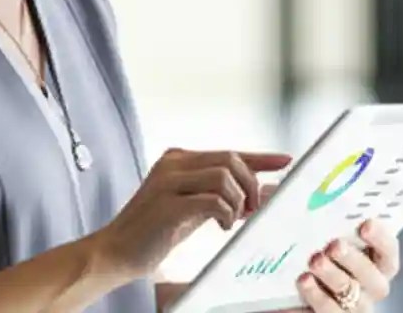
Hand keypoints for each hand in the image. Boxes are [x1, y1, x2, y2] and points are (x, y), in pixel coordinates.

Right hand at [94, 148, 292, 279]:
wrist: (116, 251)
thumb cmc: (156, 231)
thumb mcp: (194, 208)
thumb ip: (222, 196)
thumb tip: (261, 194)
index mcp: (179, 159)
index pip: (229, 152)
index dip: (260, 156)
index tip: (285, 160)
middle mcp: (173, 163)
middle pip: (231, 159)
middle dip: (251, 185)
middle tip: (253, 209)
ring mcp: (168, 181)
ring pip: (224, 176)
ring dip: (238, 201)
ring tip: (232, 219)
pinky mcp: (167, 203)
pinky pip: (212, 200)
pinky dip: (225, 213)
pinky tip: (221, 226)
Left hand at [290, 219, 400, 312]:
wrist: (285, 284)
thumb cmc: (308, 249)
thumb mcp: (314, 227)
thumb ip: (315, 208)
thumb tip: (295, 179)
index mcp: (374, 260)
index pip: (389, 250)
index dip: (381, 238)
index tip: (365, 224)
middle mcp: (370, 286)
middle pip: (373, 277)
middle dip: (354, 260)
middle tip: (334, 245)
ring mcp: (352, 306)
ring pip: (350, 293)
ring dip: (333, 275)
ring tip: (315, 260)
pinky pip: (330, 311)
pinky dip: (317, 295)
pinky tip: (304, 280)